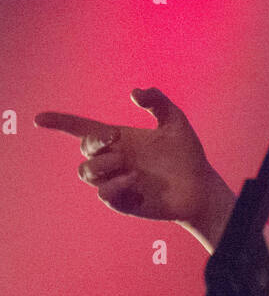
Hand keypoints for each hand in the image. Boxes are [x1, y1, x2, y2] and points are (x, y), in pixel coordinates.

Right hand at [34, 87, 221, 226]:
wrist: (201, 187)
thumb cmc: (187, 153)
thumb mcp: (175, 121)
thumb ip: (157, 101)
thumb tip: (133, 93)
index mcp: (120, 139)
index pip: (82, 129)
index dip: (60, 123)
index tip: (40, 119)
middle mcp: (114, 159)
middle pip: (84, 148)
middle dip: (94, 142)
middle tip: (115, 139)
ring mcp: (116, 180)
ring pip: (86, 172)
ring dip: (102, 165)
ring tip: (129, 165)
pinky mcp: (122, 201)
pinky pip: (104, 194)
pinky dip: (114, 185)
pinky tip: (134, 181)